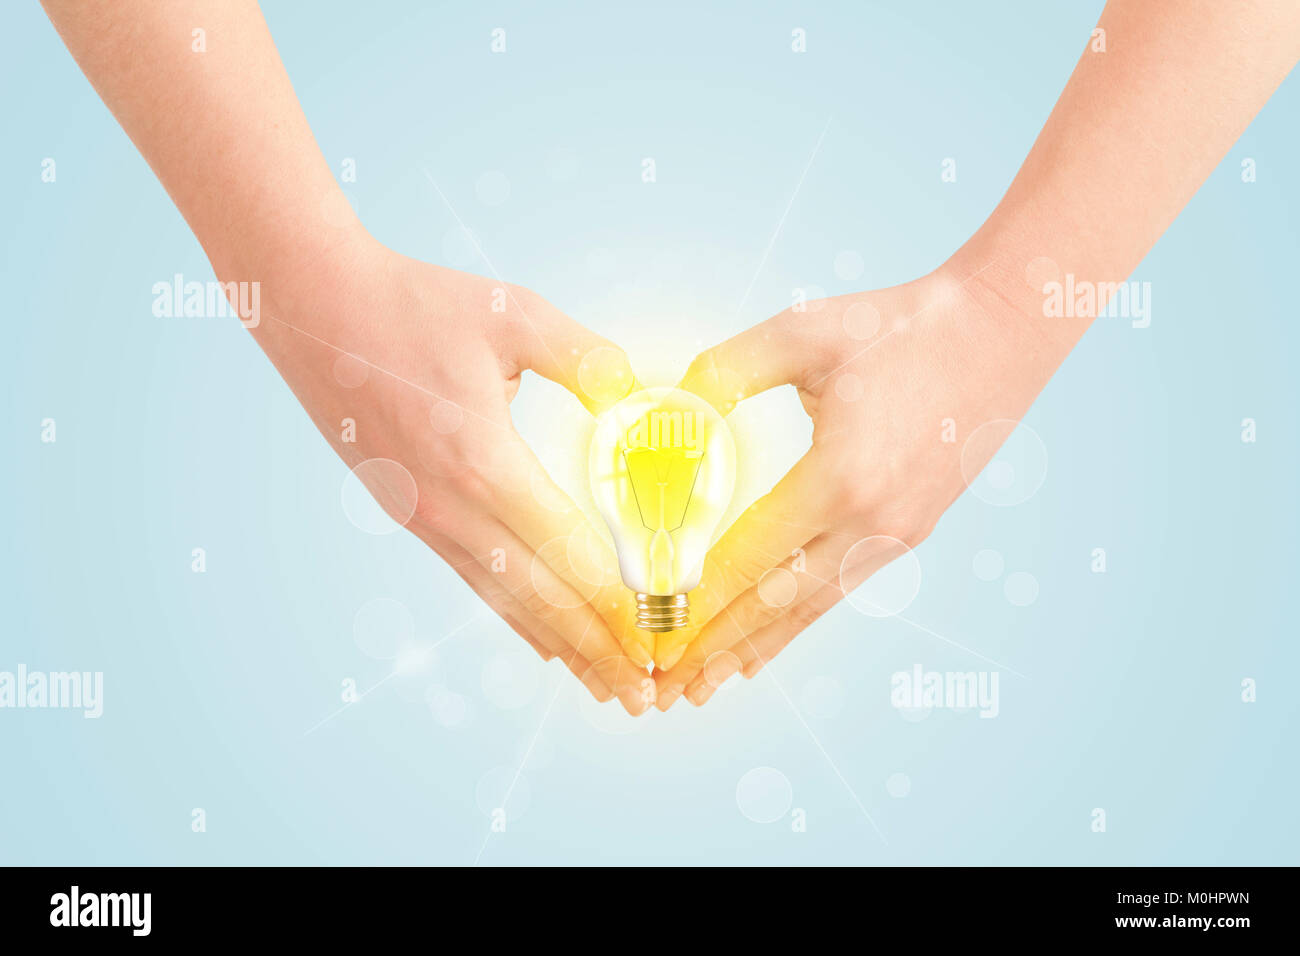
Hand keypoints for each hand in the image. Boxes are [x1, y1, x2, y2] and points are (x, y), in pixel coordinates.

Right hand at [253, 235, 655, 713]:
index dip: (616, 605)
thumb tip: (637, 393)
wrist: (314, 307)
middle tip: (646, 695)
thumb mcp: (513, 313)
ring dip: (561, 648)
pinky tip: (546, 643)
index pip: (566, 553)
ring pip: (505, 601)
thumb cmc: (416, 304)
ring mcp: (427, 517)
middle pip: (539, 598)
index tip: (659, 643)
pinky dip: (517, 618)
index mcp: (483, 459)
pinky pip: (475, 580)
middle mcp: (452, 506)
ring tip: (606, 688)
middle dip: (598, 650)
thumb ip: (585, 357)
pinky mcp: (412, 516)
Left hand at [653, 262, 1073, 707]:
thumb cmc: (898, 325)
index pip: (748, 557)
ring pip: (807, 610)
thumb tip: (670, 414)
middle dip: (712, 649)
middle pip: (774, 605)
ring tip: (702, 688)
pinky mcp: (908, 533)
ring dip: (751, 651)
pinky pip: (836, 592)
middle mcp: (871, 522)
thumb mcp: (801, 332)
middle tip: (660, 690)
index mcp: (841, 476)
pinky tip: (762, 649)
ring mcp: (895, 535)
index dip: (692, 599)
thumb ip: (726, 372)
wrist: (997, 333)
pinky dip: (792, 625)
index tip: (646, 632)